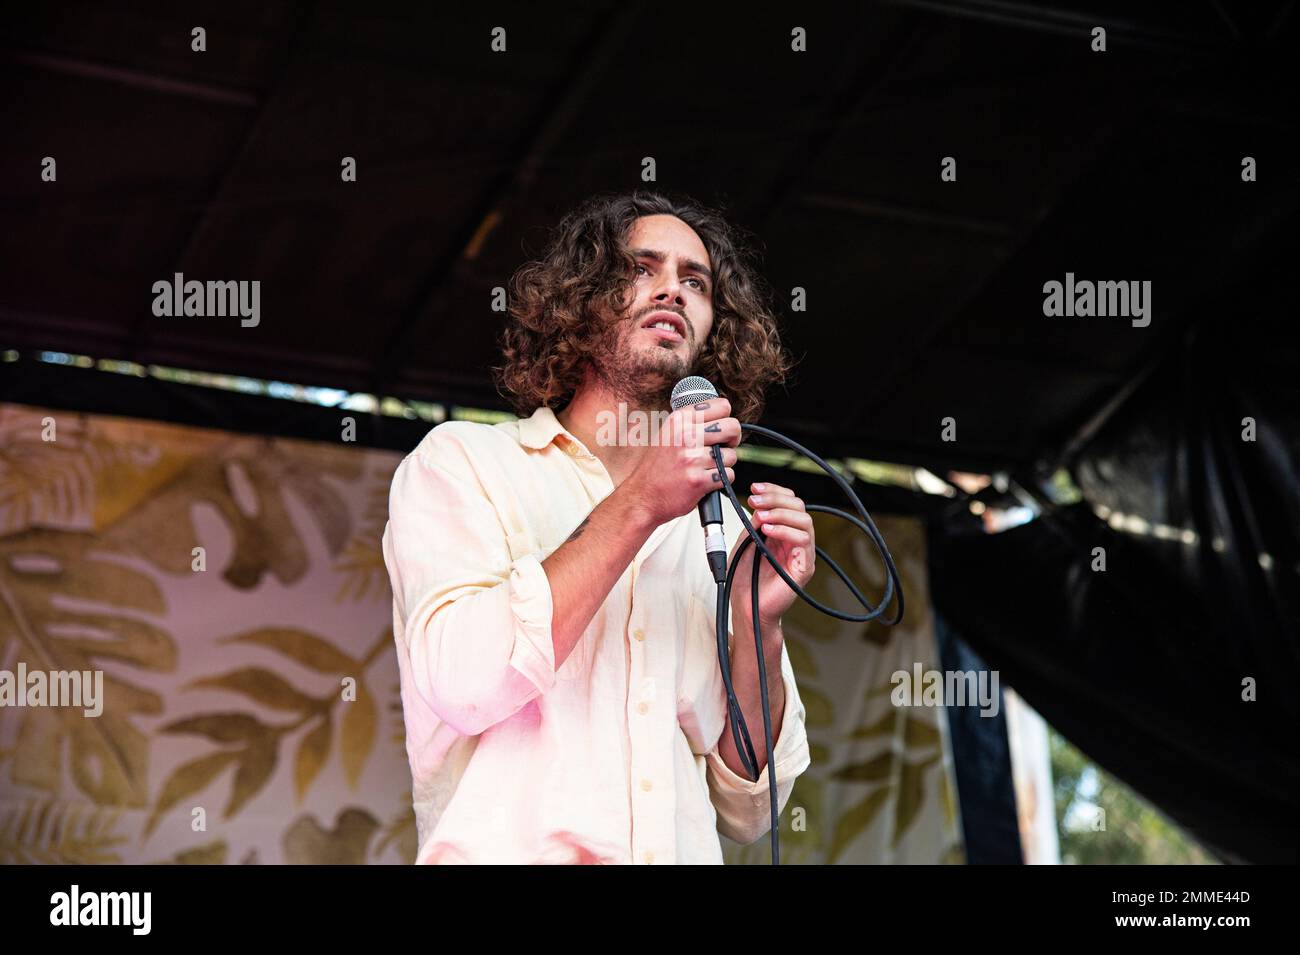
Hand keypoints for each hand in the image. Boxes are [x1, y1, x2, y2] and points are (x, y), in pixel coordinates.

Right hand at [620, 397, 740, 526]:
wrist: (642, 496)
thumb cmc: (656, 468)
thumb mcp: (668, 434)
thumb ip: (692, 423)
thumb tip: (721, 417)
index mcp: (680, 420)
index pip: (722, 406)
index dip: (726, 420)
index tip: (721, 431)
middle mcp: (686, 435)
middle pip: (733, 427)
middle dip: (733, 440)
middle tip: (723, 449)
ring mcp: (692, 458)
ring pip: (732, 455)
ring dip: (723, 465)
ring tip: (705, 469)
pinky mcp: (698, 480)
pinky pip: (728, 475)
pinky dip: (720, 481)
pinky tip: (705, 481)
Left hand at [728, 482, 815, 632]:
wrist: (746, 605)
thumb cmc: (746, 577)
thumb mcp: (746, 541)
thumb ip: (755, 523)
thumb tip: (762, 506)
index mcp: (783, 530)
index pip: (788, 501)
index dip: (774, 491)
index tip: (755, 488)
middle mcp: (795, 539)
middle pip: (798, 506)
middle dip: (775, 499)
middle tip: (755, 501)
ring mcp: (802, 553)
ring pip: (804, 521)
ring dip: (781, 513)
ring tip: (762, 516)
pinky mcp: (804, 566)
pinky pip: (804, 541)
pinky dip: (785, 531)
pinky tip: (768, 530)